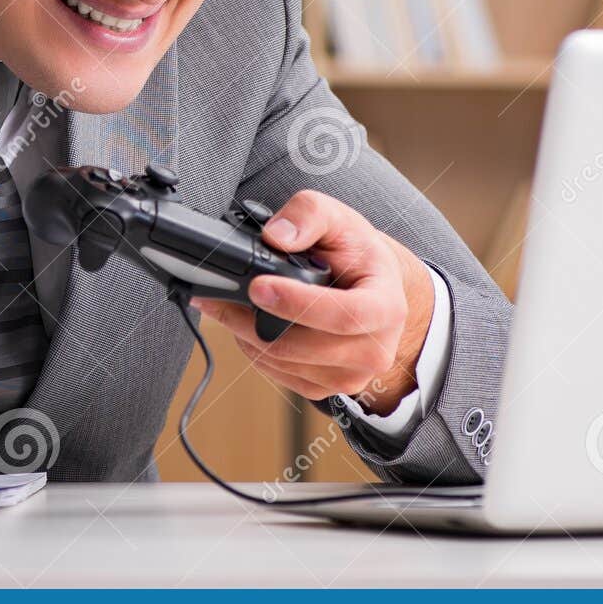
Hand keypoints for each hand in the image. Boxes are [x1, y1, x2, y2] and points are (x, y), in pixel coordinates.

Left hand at [191, 189, 433, 413]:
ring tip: (224, 303)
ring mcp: (351, 376)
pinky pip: (278, 374)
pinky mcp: (325, 388)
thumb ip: (309, 215)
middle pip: (302, 346)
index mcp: (386, 307)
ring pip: (283, 362)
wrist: (371, 285)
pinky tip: (244, 323)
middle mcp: (374, 350)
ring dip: (244, 333)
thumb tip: (277, 236)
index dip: (298, 303)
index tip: (257, 286)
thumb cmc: (355, 252)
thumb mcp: (338, 218)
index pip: (344, 315)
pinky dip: (252, 348)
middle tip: (216, 294)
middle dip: (251, 319)